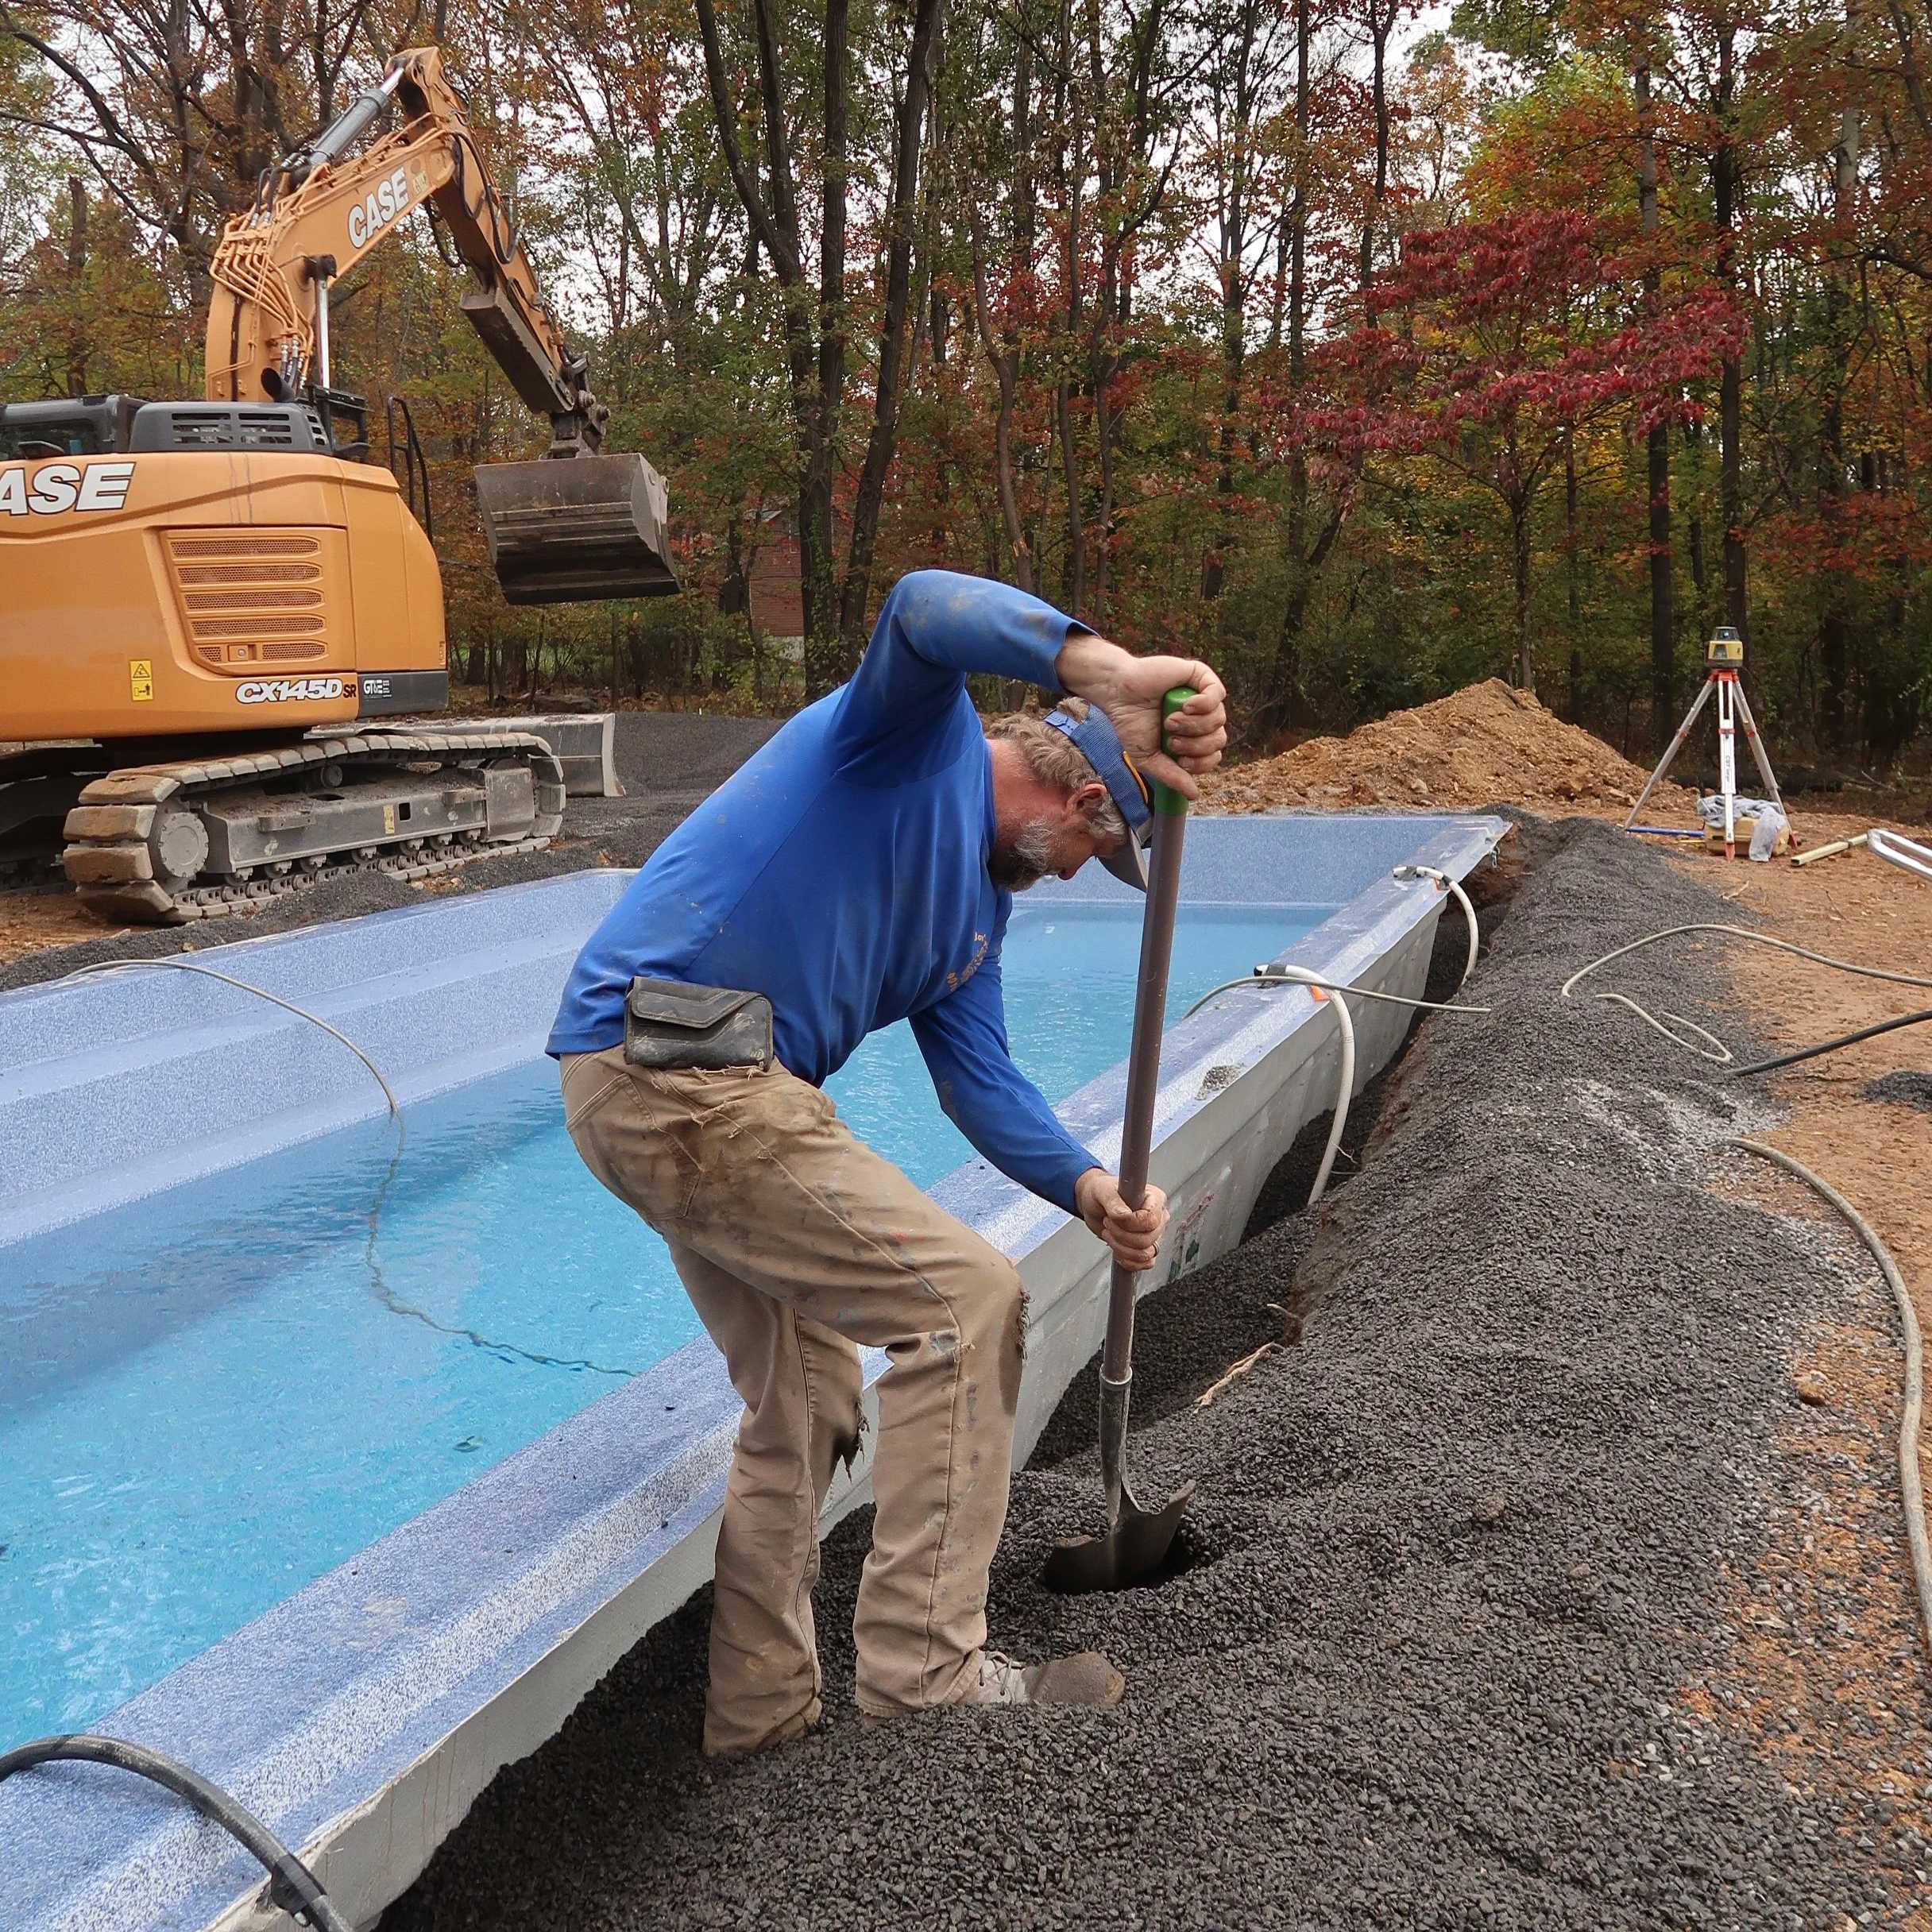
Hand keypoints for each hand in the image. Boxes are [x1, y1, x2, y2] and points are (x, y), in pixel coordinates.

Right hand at [1053, 633, 1227, 799]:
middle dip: (1196, 744)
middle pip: (1219, 739)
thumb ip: (1172, 777)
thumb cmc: (1131, 724)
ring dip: (1193, 725)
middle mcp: (1201, 718)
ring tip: (1170, 720)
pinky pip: (1217, 694)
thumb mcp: (1149, 759)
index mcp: (1192, 737)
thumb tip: (1194, 795)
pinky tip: (1186, 706)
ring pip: (1219, 719)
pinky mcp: (1199, 676)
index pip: (1213, 755)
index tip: (1180, 759)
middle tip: (1171, 738)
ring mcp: (1202, 696)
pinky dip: (1204, 704)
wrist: (1117, 695)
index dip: (1201, 761)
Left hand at [1074, 1168, 1168, 1272]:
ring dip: (1122, 1249)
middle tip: (1108, 1224)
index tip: (1113, 1217)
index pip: (1150, 1220)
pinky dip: (1128, 1261)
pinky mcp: (1146, 1247)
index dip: (1130, 1224)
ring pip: (1146, 1254)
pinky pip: (1145, 1263)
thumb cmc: (1101, 1193)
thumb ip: (1114, 1201)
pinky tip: (1116, 1250)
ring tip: (1110, 1234)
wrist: (1094, 1204)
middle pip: (1148, 1239)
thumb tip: (1124, 1214)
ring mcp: (1154, 1234)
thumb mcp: (1102, 1191)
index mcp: (1155, 1199)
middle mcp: (1158, 1217)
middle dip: (1121, 1236)